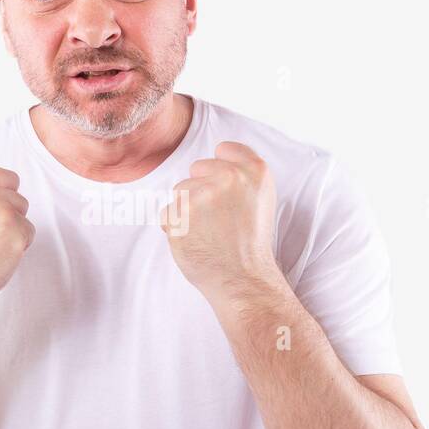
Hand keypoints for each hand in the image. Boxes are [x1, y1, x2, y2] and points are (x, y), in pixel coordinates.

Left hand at [159, 141, 281, 300]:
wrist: (243, 280)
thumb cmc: (250, 242)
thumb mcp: (260, 198)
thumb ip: (241, 174)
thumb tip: (216, 155)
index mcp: (255, 170)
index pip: (224, 149)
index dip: (220, 171)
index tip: (227, 192)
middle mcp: (230, 177)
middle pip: (197, 169)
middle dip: (201, 190)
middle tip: (219, 219)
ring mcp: (203, 195)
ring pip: (180, 192)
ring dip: (187, 210)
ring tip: (208, 232)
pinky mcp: (180, 214)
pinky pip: (167, 213)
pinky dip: (175, 228)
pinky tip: (195, 241)